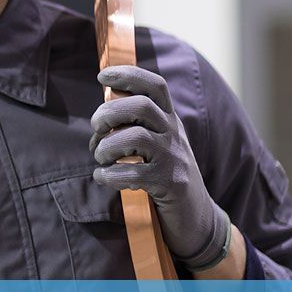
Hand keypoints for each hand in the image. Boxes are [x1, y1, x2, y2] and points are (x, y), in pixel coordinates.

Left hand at [89, 64, 228, 267]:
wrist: (195, 216)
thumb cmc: (164, 175)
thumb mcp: (156, 143)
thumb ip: (136, 124)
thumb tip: (102, 108)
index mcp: (169, 119)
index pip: (155, 86)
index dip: (129, 75)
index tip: (103, 76)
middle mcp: (173, 134)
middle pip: (140, 106)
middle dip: (108, 113)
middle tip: (96, 129)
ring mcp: (174, 158)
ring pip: (135, 137)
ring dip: (105, 147)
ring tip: (100, 158)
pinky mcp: (170, 183)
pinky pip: (133, 172)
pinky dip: (110, 175)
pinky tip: (104, 177)